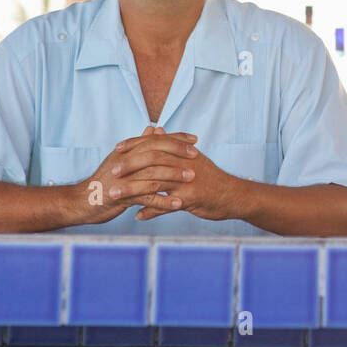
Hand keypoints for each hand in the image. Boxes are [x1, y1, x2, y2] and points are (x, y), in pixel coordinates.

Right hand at [73, 127, 198, 225]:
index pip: (155, 139)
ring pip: (152, 174)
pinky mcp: (121, 197)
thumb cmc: (105, 181)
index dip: (176, 139)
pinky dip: (163, 201)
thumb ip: (138, 145)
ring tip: (192, 177)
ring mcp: (123, 179)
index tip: (195, 139)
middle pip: (155, 152)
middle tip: (197, 155)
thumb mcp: (121, 159)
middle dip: (178, 153)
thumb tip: (152, 128)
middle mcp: (125, 161)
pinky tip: (178, 204)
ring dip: (174, 175)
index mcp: (127, 151)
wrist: (81, 202)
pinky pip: (146, 197)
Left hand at [123, 126, 245, 222]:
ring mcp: (188, 180)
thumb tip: (156, 130)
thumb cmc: (210, 177)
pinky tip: (137, 216)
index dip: (135, 144)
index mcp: (184, 151)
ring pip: (155, 182)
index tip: (117, 149)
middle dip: (130, 165)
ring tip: (115, 195)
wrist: (233, 195)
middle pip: (152, 160)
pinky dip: (151, 211)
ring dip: (133, 189)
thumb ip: (172, 145)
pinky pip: (166, 204)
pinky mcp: (191, 198)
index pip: (155, 142)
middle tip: (113, 170)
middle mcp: (185, 163)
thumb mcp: (192, 158)